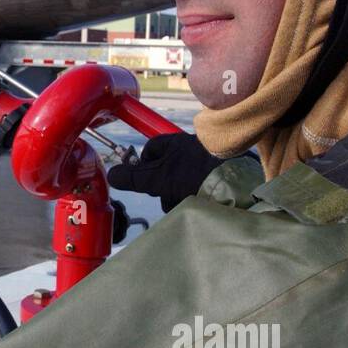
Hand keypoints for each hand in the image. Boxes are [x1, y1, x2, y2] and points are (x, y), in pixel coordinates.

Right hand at [106, 132, 223, 212]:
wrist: (236, 182)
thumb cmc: (194, 174)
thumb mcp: (159, 178)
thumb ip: (134, 178)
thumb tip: (111, 175)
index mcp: (175, 143)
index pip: (151, 149)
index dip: (144, 165)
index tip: (144, 181)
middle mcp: (190, 149)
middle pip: (166, 168)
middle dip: (163, 186)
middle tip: (166, 197)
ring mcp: (206, 162)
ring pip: (182, 180)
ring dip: (179, 194)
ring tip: (187, 204)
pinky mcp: (219, 175)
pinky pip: (199, 186)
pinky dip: (195, 196)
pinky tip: (199, 204)